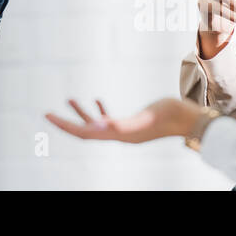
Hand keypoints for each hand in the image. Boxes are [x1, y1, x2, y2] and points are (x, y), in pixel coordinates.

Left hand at [45, 97, 205, 143]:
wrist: (188, 119)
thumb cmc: (169, 116)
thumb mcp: (144, 118)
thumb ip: (124, 124)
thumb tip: (103, 126)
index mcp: (117, 135)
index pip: (83, 133)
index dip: (64, 125)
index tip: (47, 116)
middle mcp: (118, 135)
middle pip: (84, 132)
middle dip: (65, 123)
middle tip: (46, 114)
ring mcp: (124, 130)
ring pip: (96, 124)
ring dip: (80, 114)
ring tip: (68, 99)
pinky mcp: (131, 123)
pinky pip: (110, 118)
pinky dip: (99, 110)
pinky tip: (95, 100)